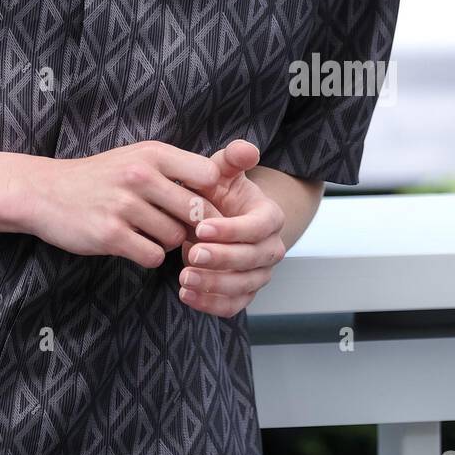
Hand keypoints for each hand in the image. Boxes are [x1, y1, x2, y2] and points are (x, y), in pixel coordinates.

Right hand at [26, 141, 220, 267]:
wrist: (45, 191)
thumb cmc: (100, 176)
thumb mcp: (137, 157)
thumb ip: (174, 169)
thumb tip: (218, 192)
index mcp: (152, 153)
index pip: (208, 175)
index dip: (210, 195)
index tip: (197, 205)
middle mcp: (140, 175)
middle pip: (196, 212)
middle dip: (191, 226)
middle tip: (177, 228)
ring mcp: (124, 205)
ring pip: (176, 238)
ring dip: (168, 242)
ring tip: (148, 233)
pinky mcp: (110, 235)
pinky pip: (152, 257)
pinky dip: (148, 256)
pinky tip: (133, 245)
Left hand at [178, 139, 286, 317]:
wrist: (215, 217)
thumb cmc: (218, 192)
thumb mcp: (221, 171)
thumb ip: (232, 159)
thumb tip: (247, 148)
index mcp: (270, 216)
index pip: (258, 227)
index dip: (232, 230)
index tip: (202, 228)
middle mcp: (271, 248)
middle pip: (252, 259)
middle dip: (222, 259)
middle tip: (192, 254)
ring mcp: (259, 273)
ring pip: (243, 286)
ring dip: (214, 285)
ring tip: (184, 278)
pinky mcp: (244, 292)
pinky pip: (233, 305)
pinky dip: (211, 304)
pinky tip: (186, 295)